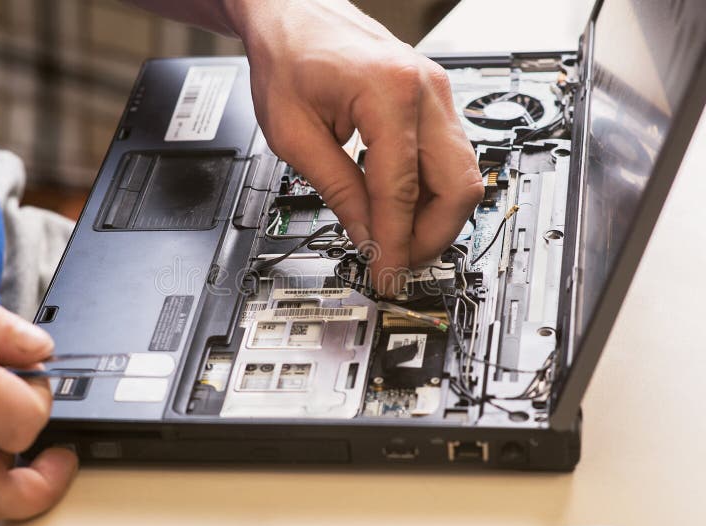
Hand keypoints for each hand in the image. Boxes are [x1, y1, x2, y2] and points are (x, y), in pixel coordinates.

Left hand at [227, 0, 482, 292]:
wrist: (295, 12)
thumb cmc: (288, 55)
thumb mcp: (295, 134)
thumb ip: (336, 190)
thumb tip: (366, 238)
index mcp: (390, 93)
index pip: (402, 192)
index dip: (394, 244)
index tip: (386, 275)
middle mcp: (427, 91)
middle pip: (459, 187)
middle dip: (432, 237)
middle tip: (398, 262)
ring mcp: (437, 94)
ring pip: (461, 176)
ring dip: (434, 217)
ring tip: (395, 240)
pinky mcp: (434, 102)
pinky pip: (448, 159)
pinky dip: (430, 192)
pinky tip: (400, 209)